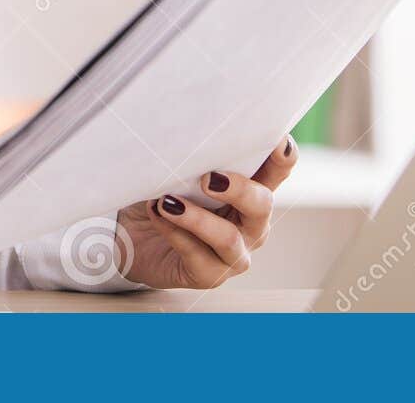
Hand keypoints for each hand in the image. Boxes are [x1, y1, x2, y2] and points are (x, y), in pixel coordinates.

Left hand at [111, 135, 296, 289]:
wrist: (132, 239)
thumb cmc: (164, 197)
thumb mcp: (179, 173)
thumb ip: (195, 161)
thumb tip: (187, 139)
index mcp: (250, 192)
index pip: (276, 171)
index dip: (282, 157)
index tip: (279, 140)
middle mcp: (251, 224)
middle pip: (262, 205)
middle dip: (238, 189)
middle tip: (209, 178)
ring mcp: (234, 254)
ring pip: (228, 237)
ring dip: (196, 218)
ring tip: (167, 202)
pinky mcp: (210, 275)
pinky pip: (196, 255)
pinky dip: (174, 232)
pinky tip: (157, 214)